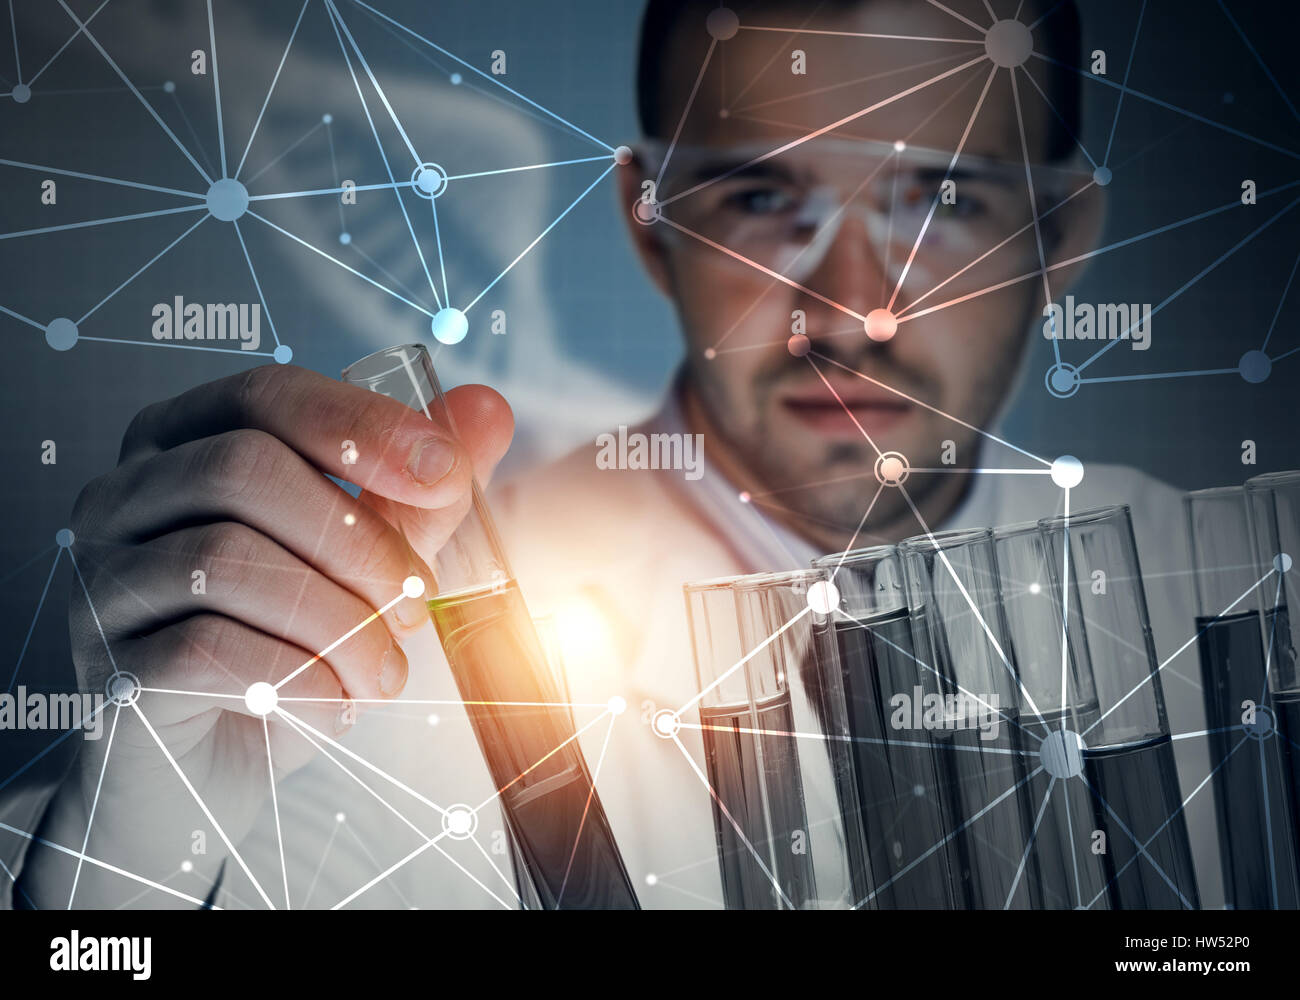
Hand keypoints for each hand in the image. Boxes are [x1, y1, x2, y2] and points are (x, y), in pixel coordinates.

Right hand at [21, 364, 511, 907]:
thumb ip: (417, 493)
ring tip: (384, 672)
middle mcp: (125, 498)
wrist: (211, 773)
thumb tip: (488, 409)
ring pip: (225, 559)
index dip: (363, 426)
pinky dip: (300, 679)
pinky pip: (208, 650)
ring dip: (339, 621)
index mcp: (186, 445)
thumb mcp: (363, 566)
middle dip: (359, 538)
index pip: (267, 395)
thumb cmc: (286, 649)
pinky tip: (333, 704)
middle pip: (242, 468)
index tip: (445, 475)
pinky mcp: (108, 667)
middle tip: (417, 603)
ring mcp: (103, 581)